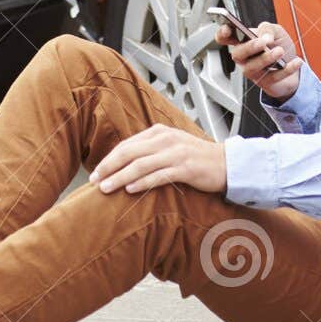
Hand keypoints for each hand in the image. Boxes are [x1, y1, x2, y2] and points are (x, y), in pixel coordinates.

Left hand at [88, 123, 227, 194]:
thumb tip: (123, 163)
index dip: (109, 159)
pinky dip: (142, 182)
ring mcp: (176, 153)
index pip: (127, 145)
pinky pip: (159, 175)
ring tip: (106, 188)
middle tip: (94, 180)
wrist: (226, 163)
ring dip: (120, 176)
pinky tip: (130, 189)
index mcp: (159, 132)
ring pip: (140, 165)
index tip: (96, 172)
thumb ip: (150, 151)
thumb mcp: (170, 147)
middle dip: (109, 166)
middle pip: (129, 153)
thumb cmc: (195, 158)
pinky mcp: (186, 168)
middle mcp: (165, 139)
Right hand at [215, 19, 302, 102]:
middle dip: (249, 47)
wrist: (293, 65)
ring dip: (267, 59)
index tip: (228, 29)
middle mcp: (244, 57)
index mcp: (243, 41)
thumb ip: (268, 28)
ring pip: (253, 67)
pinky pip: (273, 77)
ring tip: (280, 51)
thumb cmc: (279, 46)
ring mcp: (253, 71)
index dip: (222, 33)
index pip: (224, 38)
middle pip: (237, 54)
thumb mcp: (276, 31)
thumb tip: (265, 36)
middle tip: (263, 41)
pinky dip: (286, 69)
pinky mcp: (265, 82)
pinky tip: (296, 61)